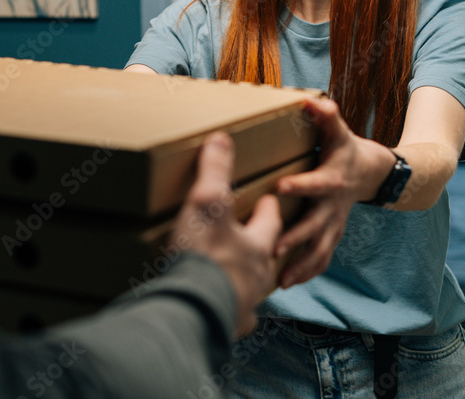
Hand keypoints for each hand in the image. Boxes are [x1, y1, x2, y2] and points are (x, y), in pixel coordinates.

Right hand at [170, 132, 282, 336]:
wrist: (193, 309)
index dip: (268, 210)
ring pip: (254, 289)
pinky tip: (231, 314)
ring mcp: (245, 303)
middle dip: (262, 246)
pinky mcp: (228, 323)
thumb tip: (221, 140)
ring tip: (240, 274)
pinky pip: (237, 318)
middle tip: (255, 238)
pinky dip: (234, 313)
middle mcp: (257, 276)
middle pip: (266, 257)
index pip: (271, 222)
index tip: (268, 201)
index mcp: (257, 246)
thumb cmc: (204, 255)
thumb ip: (215, 170)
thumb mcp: (206, 202)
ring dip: (249, 279)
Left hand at [271, 98, 392, 288]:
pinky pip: (322, 257)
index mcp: (332, 179)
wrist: (374, 173)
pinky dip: (307, 271)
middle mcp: (334, 206)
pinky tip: (286, 283)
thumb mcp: (338, 131)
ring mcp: (335, 223)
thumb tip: (309, 101)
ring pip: (321, 249)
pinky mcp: (333, 235)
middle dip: (296, 237)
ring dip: (301, 265)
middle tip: (273, 248)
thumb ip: (326, 117)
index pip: (316, 183)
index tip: (279, 186)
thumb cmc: (346, 150)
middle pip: (316, 225)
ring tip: (281, 280)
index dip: (300, 185)